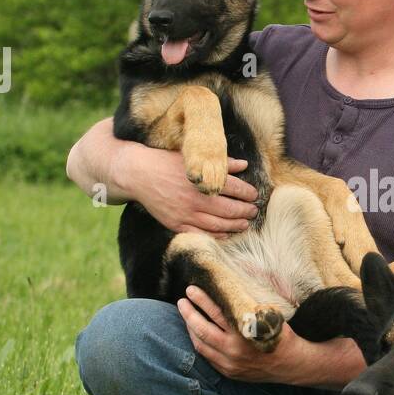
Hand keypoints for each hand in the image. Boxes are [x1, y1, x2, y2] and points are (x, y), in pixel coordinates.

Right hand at [127, 149, 258, 239]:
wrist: (139, 175)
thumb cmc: (167, 163)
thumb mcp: (193, 158)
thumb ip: (220, 163)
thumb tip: (244, 164)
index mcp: (203, 180)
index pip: (234, 188)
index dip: (248, 193)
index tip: (254, 195)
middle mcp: (196, 199)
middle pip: (230, 209)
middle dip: (245, 211)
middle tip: (254, 211)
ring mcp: (186, 214)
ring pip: (218, 224)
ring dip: (235, 225)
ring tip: (245, 223)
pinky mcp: (177, 224)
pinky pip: (201, 234)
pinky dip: (217, 236)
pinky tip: (226, 234)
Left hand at [178, 285, 306, 382]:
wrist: (291, 364)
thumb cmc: (281, 335)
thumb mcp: (268, 315)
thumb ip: (248, 305)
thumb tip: (229, 287)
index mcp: (243, 332)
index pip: (216, 312)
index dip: (202, 300)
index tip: (191, 290)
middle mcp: (234, 349)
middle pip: (202, 329)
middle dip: (188, 313)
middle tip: (182, 301)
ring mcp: (229, 363)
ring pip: (201, 344)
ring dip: (190, 328)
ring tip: (186, 316)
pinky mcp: (228, 372)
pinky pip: (207, 356)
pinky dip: (199, 343)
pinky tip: (196, 333)